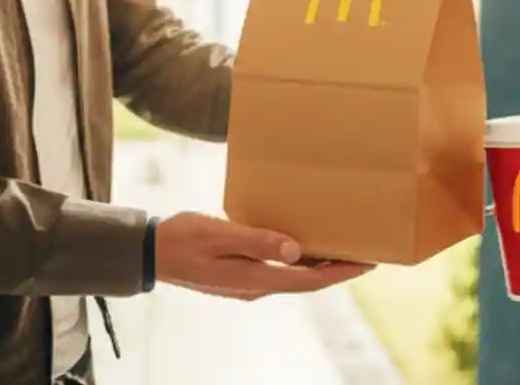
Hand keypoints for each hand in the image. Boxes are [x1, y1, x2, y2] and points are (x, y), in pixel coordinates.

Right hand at [154, 212, 373, 300]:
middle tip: (365, 252)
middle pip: (306, 281)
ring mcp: (247, 282)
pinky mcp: (240, 274)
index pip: (308, 280)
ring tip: (342, 245)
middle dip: (337, 268)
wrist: (151, 252)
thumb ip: (257, 241)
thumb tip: (296, 251)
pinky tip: (305, 243)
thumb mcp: (220, 234)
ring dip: (318, 264)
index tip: (367, 263)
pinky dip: (298, 259)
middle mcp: (255, 286)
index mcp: (254, 279)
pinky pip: (278, 269)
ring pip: (293, 276)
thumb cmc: (183, 238)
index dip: (340, 273)